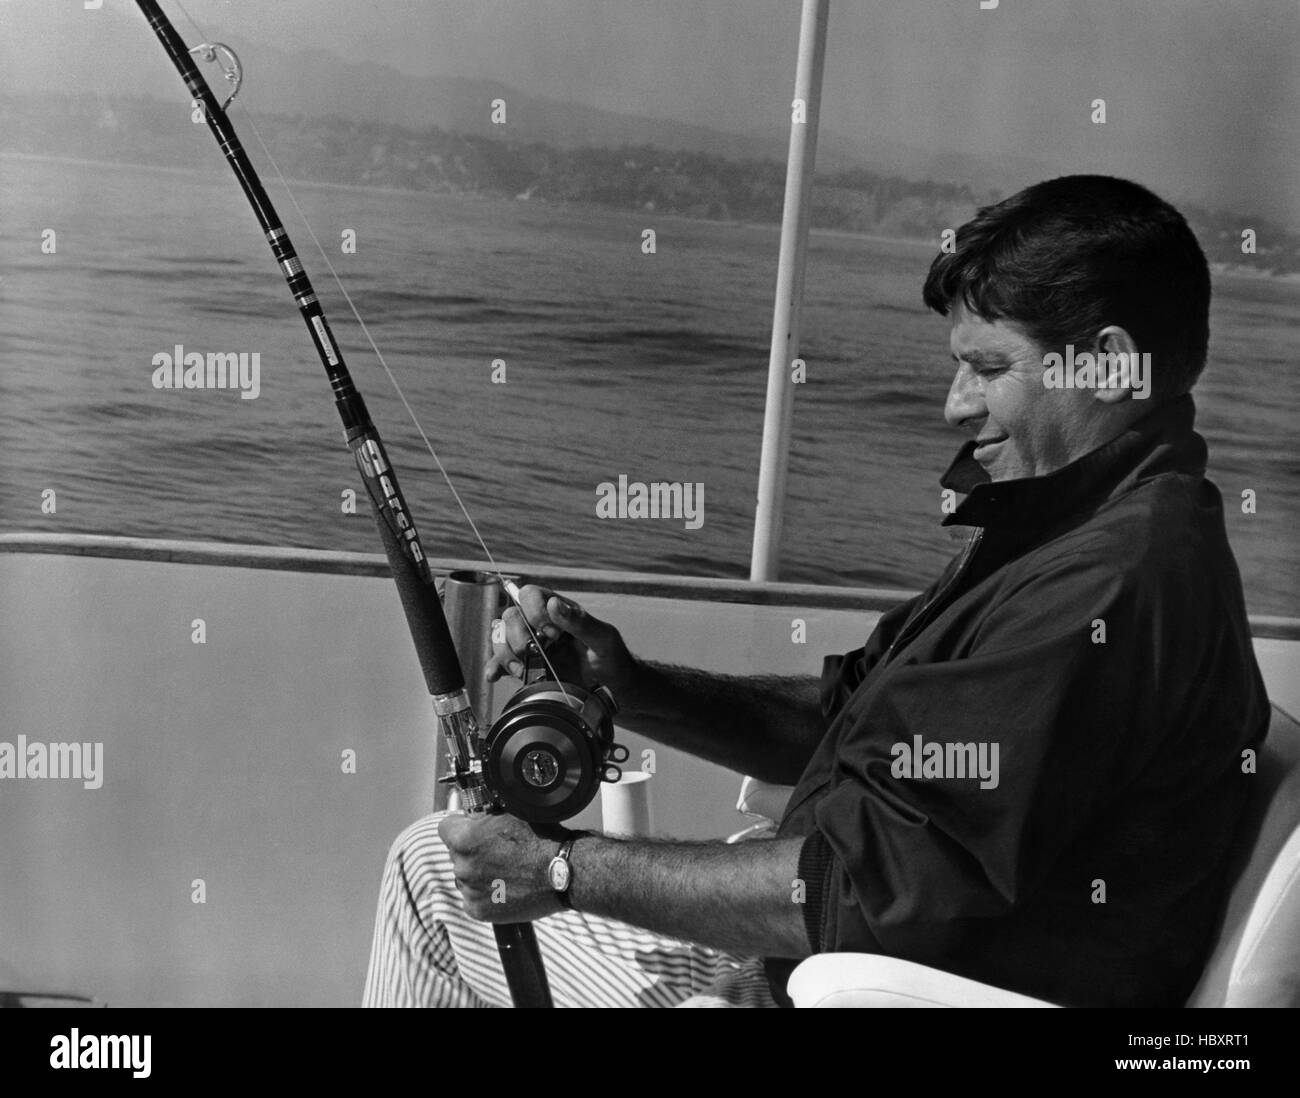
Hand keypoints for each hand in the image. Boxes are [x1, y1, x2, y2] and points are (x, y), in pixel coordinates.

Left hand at [438, 813, 565, 921]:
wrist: (562, 872)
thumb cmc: (542, 840)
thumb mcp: (511, 813)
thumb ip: (484, 815)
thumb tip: (473, 813)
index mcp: (464, 839)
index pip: (445, 827)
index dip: (460, 825)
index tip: (472, 828)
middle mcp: (462, 866)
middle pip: (456, 853)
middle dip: (471, 850)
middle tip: (496, 850)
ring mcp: (469, 890)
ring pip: (465, 876)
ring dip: (478, 872)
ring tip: (505, 870)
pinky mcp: (478, 910)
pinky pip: (472, 898)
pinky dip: (485, 894)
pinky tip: (504, 886)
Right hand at [485, 584, 635, 694]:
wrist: (612, 687)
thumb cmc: (612, 657)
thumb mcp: (604, 638)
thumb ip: (580, 622)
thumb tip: (553, 604)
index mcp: (559, 610)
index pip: (530, 595)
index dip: (534, 611)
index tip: (552, 633)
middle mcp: (540, 625)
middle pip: (511, 616)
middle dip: (517, 635)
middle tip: (536, 653)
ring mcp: (532, 646)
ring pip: (501, 637)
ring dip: (504, 652)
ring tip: (520, 670)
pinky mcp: (527, 667)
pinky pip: (501, 662)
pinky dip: (494, 667)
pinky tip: (495, 675)